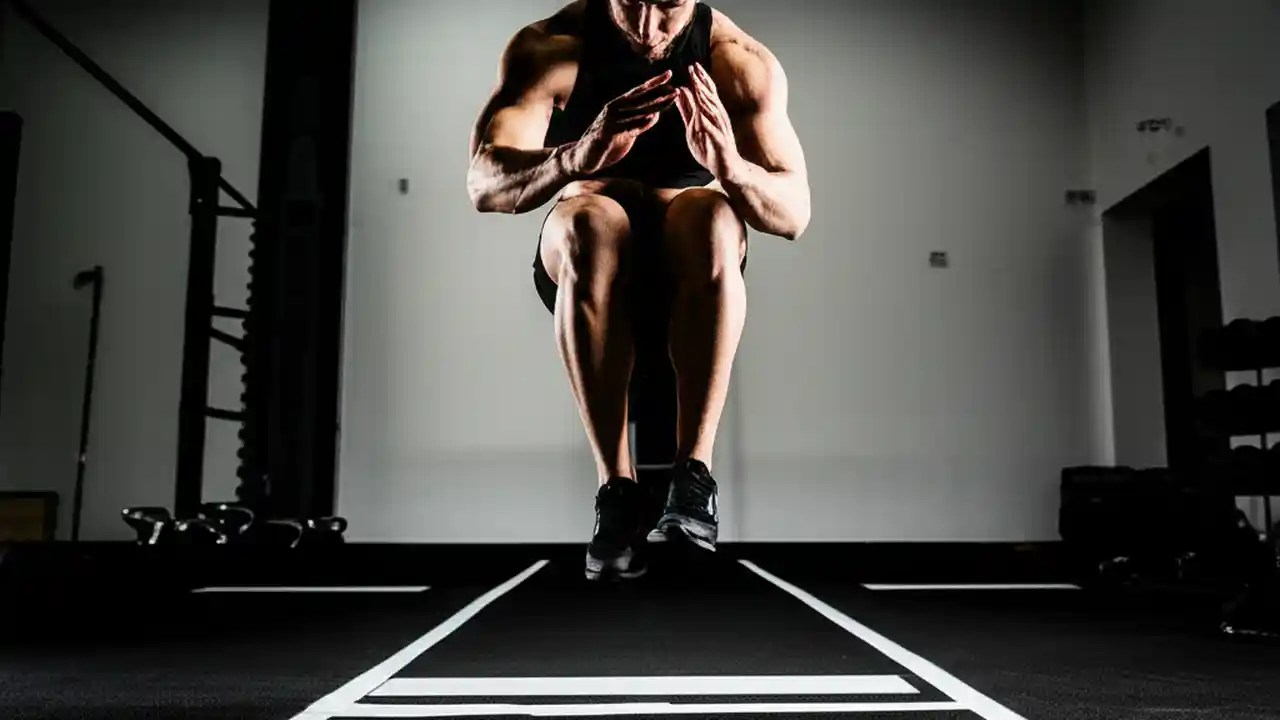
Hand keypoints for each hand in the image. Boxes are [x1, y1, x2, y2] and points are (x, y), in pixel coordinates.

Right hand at [567, 71, 677, 176]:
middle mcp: (614, 109)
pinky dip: (641, 122)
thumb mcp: (627, 132)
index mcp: (618, 106)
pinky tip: (653, 118)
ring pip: (637, 110)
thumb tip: (656, 115)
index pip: (639, 92)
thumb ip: (640, 123)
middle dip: (658, 91)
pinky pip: (627, 127)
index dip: (654, 83)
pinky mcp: (607, 133)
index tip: (669, 75)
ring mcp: (610, 120)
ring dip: (655, 104)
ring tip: (670, 99)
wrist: (584, 157)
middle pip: (639, 98)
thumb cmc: (607, 144)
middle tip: (674, 84)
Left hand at [674, 63, 742, 179]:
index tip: (692, 66)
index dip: (700, 80)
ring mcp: (721, 130)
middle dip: (702, 83)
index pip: (707, 93)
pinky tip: (701, 118)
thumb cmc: (711, 147)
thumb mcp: (694, 126)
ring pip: (713, 111)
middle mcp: (719, 118)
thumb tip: (682, 91)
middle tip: (694, 68)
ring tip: (697, 87)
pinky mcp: (721, 143)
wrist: (727, 168)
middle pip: (711, 97)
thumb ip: (688, 109)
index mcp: (712, 113)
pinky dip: (708, 124)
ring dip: (706, 99)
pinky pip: (714, 133)